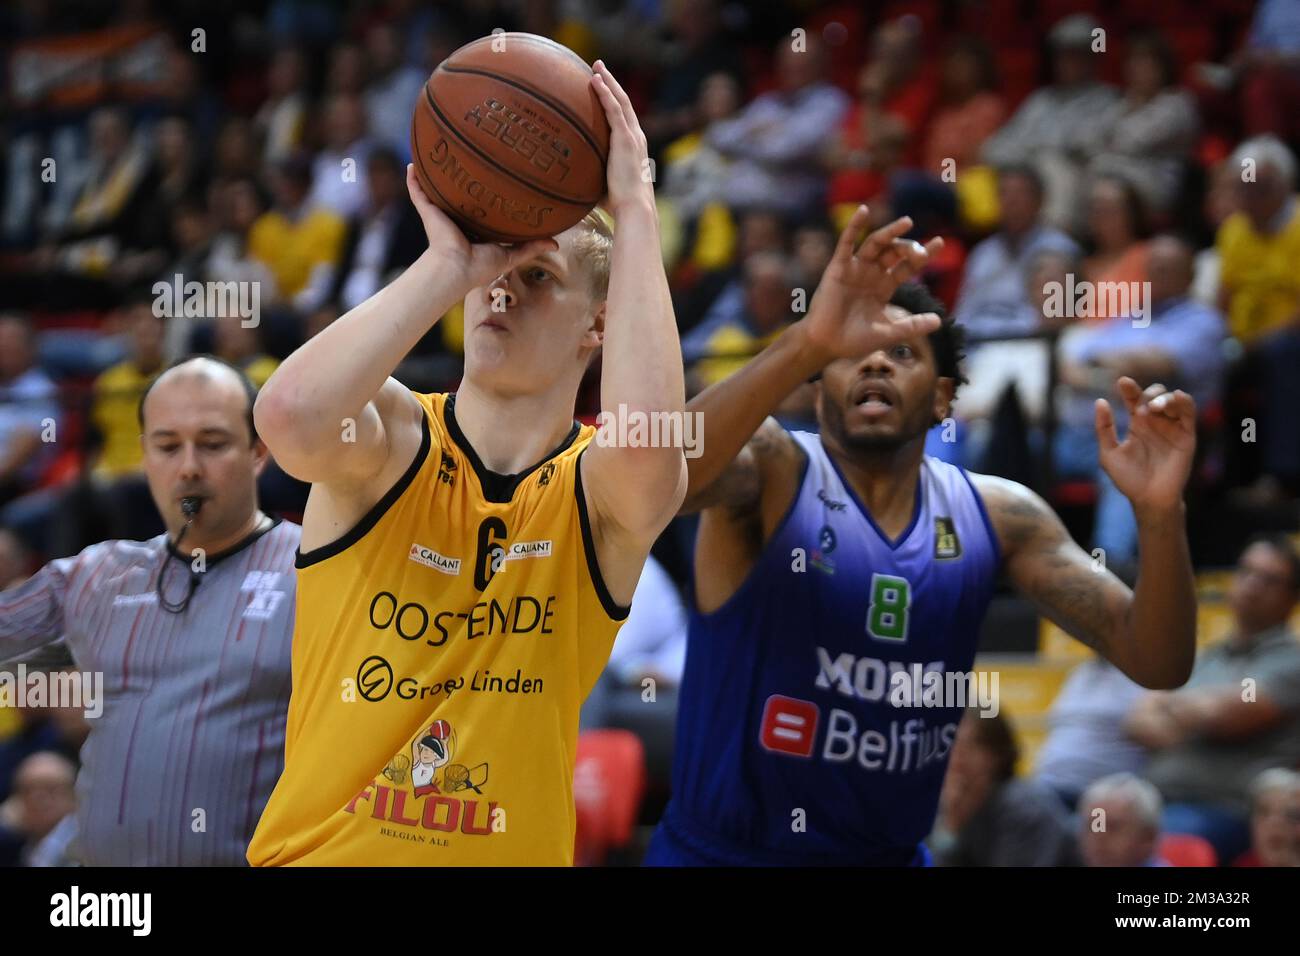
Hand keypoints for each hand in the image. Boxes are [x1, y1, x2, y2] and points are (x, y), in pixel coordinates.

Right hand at [405, 164, 557, 289]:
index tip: (499, 177)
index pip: (483, 208)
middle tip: (471, 155)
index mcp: (476, 228)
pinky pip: (418, 193)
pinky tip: (412, 164)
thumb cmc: (481, 265)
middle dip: (463, 179)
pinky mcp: (429, 212)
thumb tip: (556, 245)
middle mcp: (458, 218)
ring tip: (439, 152)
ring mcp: (441, 214)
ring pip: (437, 190)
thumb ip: (531, 248)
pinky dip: (413, 180)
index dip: (489, 194)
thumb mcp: (511, 255)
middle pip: (460, 195)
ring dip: (435, 174)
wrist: (456, 268)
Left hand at [591, 61, 653, 214]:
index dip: (614, 102)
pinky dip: (605, 92)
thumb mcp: (602, 187)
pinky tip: (595, 80)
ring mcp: (632, 136)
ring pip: (620, 101)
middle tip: (599, 68)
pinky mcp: (626, 138)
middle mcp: (636, 138)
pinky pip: (614, 109)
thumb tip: (567, 185)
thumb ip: (590, 179)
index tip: (603, 90)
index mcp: (633, 148)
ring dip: (608, 81)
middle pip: (624, 103)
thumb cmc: (618, 206)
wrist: (634, 209)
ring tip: (597, 66)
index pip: (624, 119)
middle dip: (612, 84)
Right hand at [798, 205, 943, 364]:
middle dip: (909, 249)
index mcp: (884, 287)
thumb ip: (911, 327)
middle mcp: (871, 274)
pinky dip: (854, 226)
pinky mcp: (838, 268)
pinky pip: (846, 243)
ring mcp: (854, 269)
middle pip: (894, 252)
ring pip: (875, 243)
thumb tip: (938, 321)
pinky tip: (864, 211)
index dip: (923, 254)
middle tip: (921, 254)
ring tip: (907, 222)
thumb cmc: (853, 340)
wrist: (825, 345)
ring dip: (890, 232)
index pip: (907, 265)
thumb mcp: (888, 333)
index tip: (939, 243)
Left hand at [1095, 377, 1195, 515]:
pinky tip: (1178, 397)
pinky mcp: (1187, 436)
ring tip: (1155, 407)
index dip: (1129, 388)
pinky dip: (1185, 402)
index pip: (1133, 399)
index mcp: (1137, 424)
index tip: (1122, 381)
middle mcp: (1155, 423)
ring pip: (1172, 401)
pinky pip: (1189, 413)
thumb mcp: (1109, 453)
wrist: (1149, 499)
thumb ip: (1104, 428)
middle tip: (1141, 404)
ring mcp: (1171, 428)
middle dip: (1148, 392)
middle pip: (1154, 396)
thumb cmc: (1128, 479)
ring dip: (1165, 398)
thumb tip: (1100, 401)